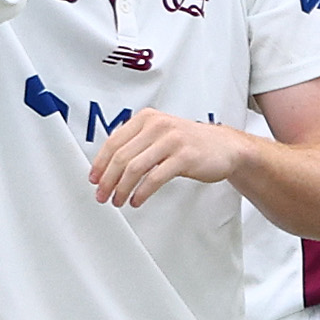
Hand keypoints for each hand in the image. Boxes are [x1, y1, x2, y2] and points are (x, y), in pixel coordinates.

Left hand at [87, 109, 254, 209]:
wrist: (225, 147)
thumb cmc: (189, 143)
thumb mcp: (160, 134)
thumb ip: (136, 143)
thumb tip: (107, 166)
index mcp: (146, 118)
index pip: (113, 141)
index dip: (100, 163)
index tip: (94, 179)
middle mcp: (157, 125)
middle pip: (121, 156)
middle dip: (108, 180)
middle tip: (102, 196)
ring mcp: (171, 140)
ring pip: (135, 168)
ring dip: (122, 189)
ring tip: (118, 201)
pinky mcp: (184, 157)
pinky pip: (154, 178)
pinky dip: (141, 192)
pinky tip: (137, 201)